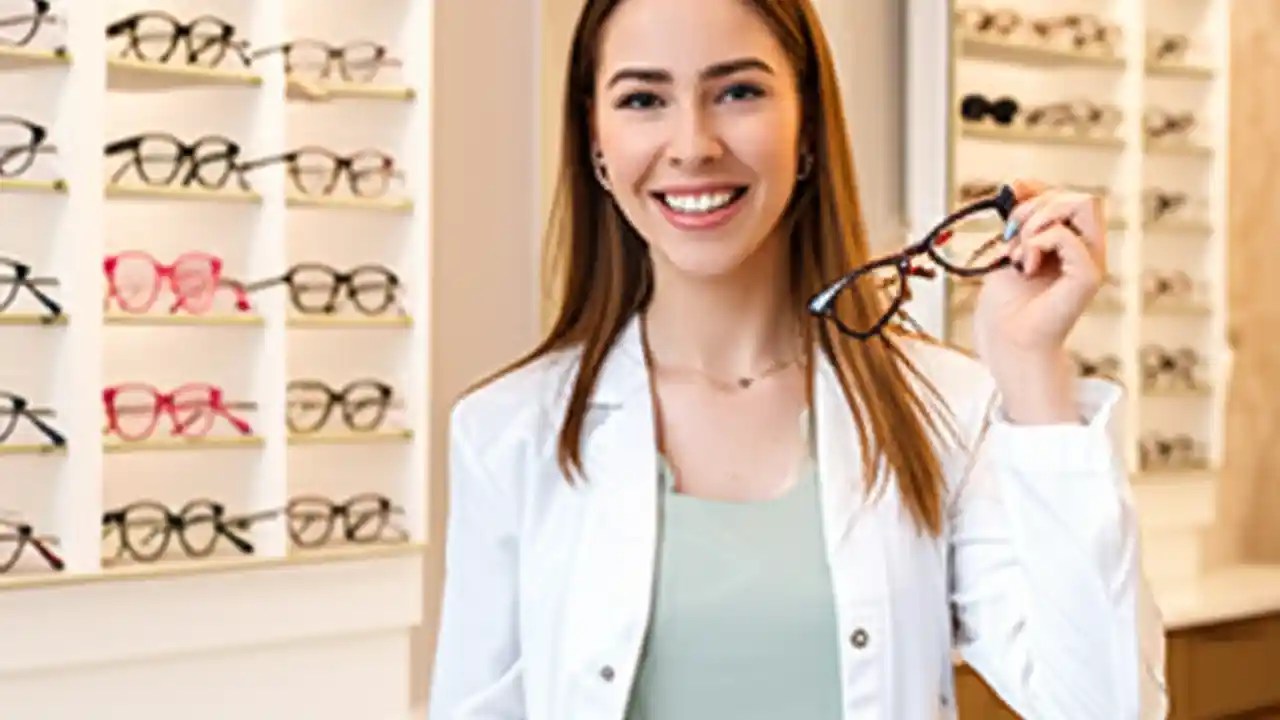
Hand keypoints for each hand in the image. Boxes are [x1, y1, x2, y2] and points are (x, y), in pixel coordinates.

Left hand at [972, 180, 1106, 423]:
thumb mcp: (1007, 251)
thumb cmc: (1005, 308)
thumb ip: (1018, 220)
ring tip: (1021, 251)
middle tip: (1012, 235)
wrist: (1007, 343)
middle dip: (1037, 204)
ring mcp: (1091, 263)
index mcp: (1070, 244)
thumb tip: (1018, 183)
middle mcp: (1087, 251)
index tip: (1009, 200)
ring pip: (1084, 203)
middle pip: (1080, 195)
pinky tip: (1026, 266)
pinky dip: (1040, 241)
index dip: (1037, 190)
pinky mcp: (1088, 277)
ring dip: (1040, 219)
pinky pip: (1069, 236)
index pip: (1067, 195)